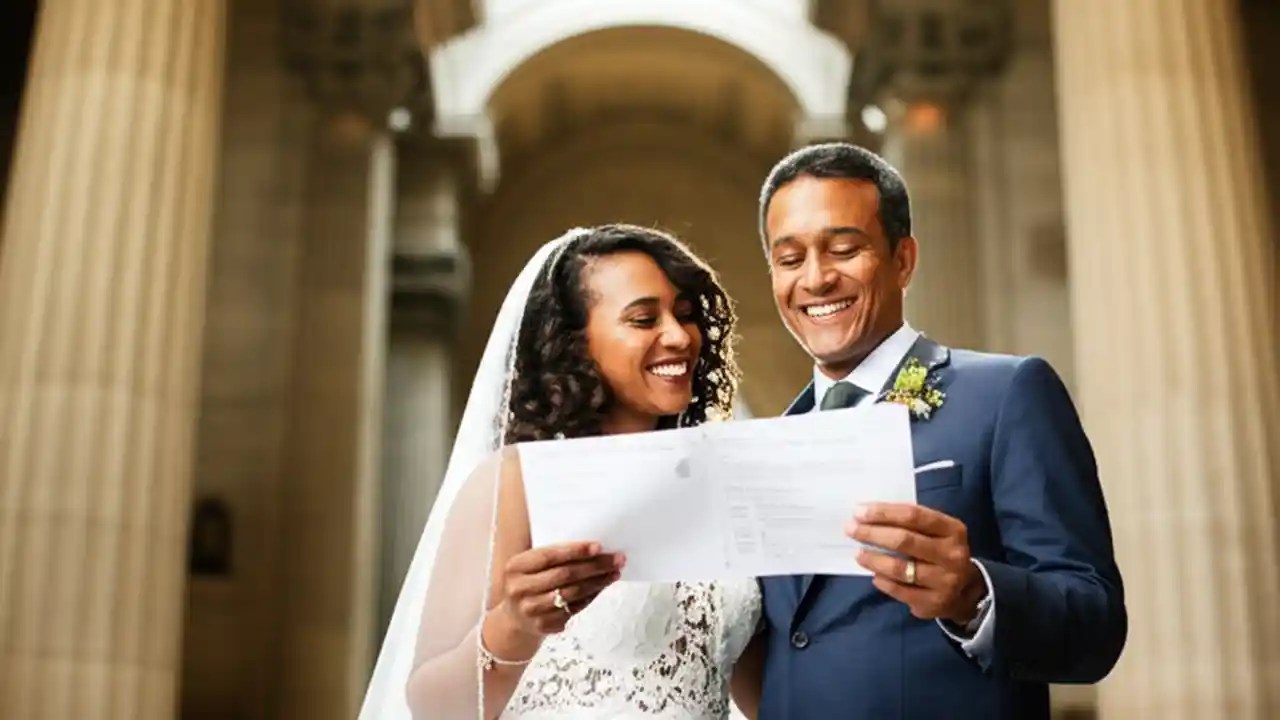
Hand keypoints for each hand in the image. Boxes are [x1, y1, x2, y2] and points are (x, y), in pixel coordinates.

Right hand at [496, 541, 623, 638]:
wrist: (514, 618)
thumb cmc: (527, 582)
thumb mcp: (528, 565)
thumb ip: (552, 555)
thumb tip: (592, 548)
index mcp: (514, 568)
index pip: (549, 556)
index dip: (575, 551)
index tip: (598, 546)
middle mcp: (520, 590)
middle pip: (565, 575)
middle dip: (594, 566)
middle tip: (616, 558)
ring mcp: (532, 611)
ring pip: (573, 593)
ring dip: (598, 582)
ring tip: (614, 572)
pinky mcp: (545, 625)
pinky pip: (575, 608)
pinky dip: (591, 596)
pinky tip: (602, 587)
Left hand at [846, 503, 985, 623]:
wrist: (966, 591)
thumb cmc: (940, 552)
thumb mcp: (937, 533)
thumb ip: (911, 523)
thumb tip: (868, 515)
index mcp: (953, 530)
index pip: (913, 515)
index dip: (883, 512)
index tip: (859, 511)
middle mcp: (952, 555)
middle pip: (904, 540)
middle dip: (872, 533)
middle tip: (851, 530)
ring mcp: (944, 581)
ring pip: (900, 568)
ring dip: (873, 559)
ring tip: (859, 553)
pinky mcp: (933, 602)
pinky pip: (900, 590)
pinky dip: (882, 581)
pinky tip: (874, 574)